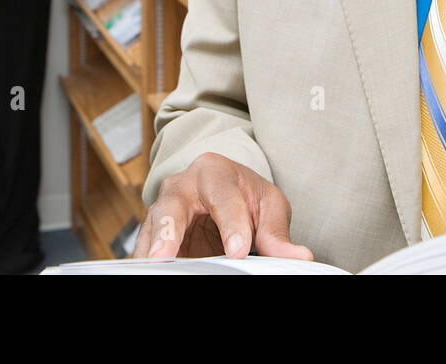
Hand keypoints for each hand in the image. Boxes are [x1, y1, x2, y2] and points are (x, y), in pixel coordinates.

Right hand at [133, 153, 312, 260]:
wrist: (223, 192)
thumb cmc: (244, 195)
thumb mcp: (267, 205)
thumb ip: (277, 232)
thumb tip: (300, 257)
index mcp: (213, 171)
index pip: (222, 198)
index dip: (231, 225)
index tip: (239, 251)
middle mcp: (181, 186)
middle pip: (170, 207)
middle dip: (167, 231)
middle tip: (165, 255)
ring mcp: (162, 211)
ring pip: (150, 230)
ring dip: (150, 251)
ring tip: (154, 267)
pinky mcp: (153, 235)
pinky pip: (145, 249)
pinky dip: (148, 262)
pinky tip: (154, 273)